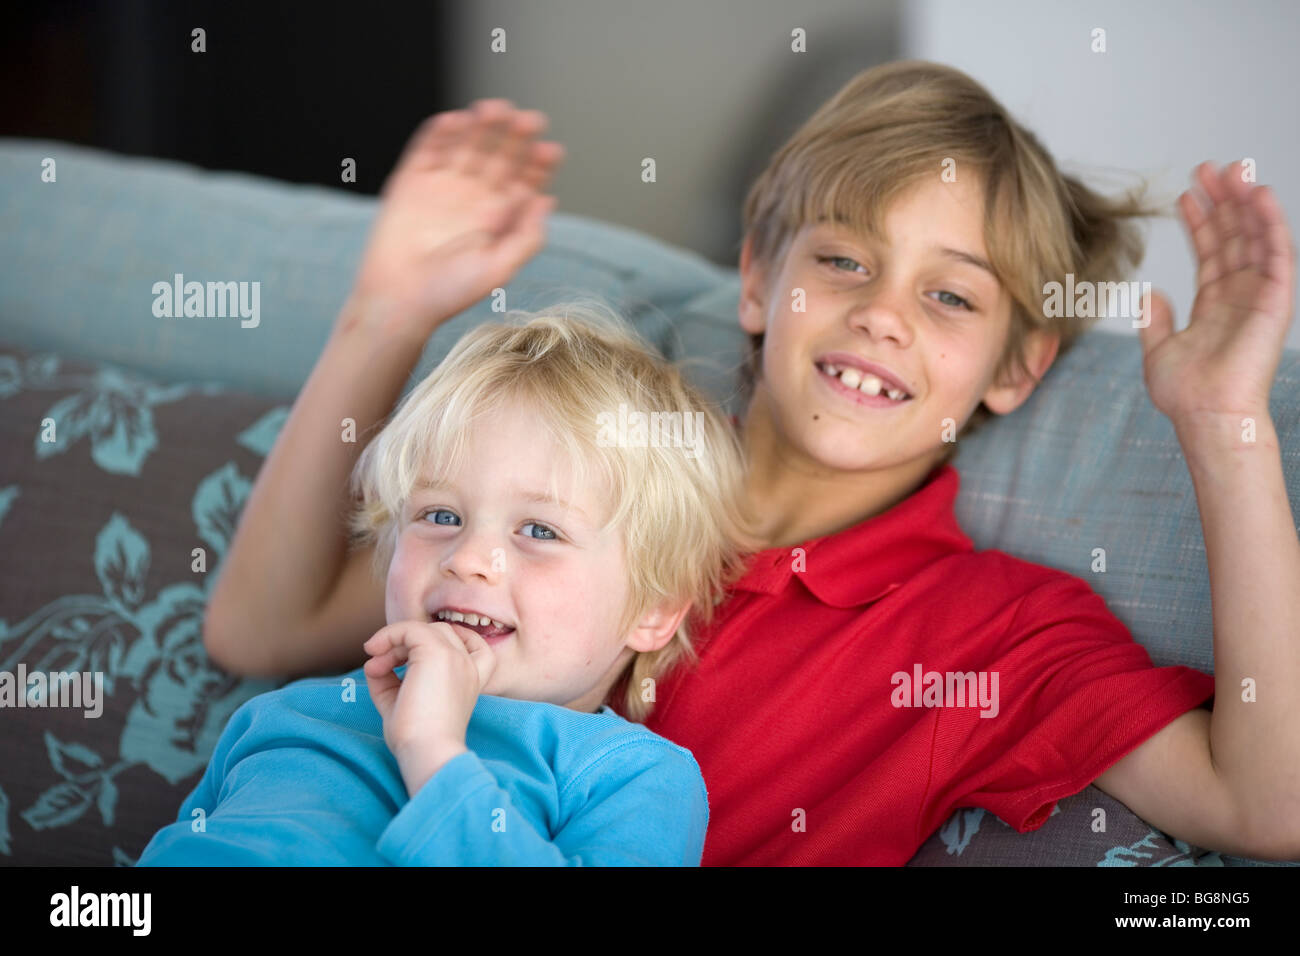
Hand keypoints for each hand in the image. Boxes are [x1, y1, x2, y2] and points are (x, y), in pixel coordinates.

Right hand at [348, 98, 565, 336]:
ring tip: (495, 110)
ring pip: (467, 144)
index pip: (525, 179)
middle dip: (514, 136)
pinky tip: (456, 121)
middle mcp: (473, 196)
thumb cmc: (450, 292)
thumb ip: (527, 237)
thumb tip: (549, 200)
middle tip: (528, 121)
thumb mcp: (499, 268)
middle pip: (499, 155)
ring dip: (481, 126)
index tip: (551, 151)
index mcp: (499, 216)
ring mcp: (442, 185)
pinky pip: (428, 148)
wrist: (398, 299)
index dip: (538, 163)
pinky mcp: (411, 180)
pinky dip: (440, 133)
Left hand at [363, 620, 496, 794]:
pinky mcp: (437, 653)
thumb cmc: (417, 737)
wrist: (427, 751)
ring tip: (376, 667)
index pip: (473, 646)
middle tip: (382, 669)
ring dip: (395, 642)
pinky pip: (409, 629)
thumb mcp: (403, 703)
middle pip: (439, 634)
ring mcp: (456, 656)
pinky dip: (388, 636)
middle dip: (408, 646)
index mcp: (472, 680)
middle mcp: (468, 665)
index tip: (408, 656)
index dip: (443, 642)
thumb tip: (374, 662)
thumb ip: (390, 680)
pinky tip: (373, 652)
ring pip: (424, 629)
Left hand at [1139, 160, 1295, 428]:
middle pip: (1232, 236)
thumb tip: (1148, 294)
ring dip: (1245, 201)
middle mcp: (1240, 294)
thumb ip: (1154, 320)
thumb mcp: (1158, 351)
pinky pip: (1277, 252)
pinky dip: (1269, 222)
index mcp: (1214, 304)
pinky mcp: (1277, 299)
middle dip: (1222, 200)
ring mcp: (1260, 295)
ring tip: (1232, 169)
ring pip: (1254, 236)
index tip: (1186, 194)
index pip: (1208, 251)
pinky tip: (1259, 194)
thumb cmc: (1185, 392)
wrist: (1206, 413)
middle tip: (1208, 167)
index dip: (1199, 221)